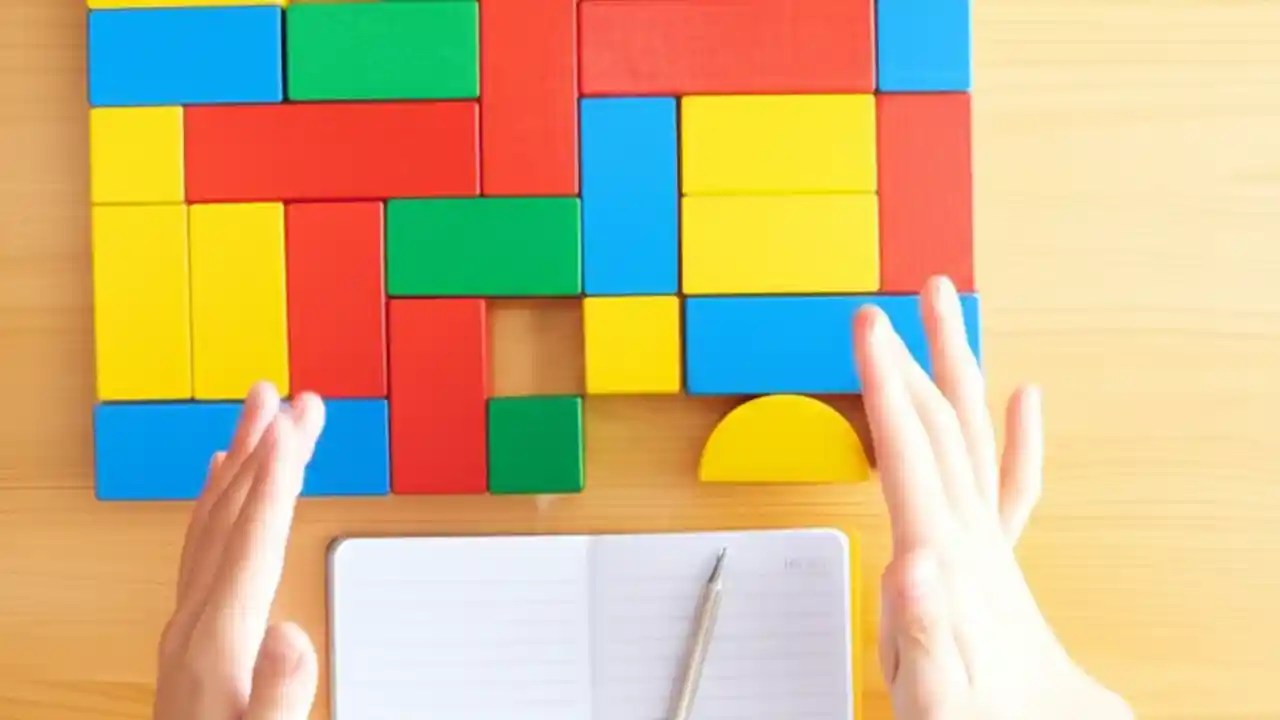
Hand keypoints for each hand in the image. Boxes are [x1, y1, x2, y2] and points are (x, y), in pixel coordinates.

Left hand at [154, 383, 325, 719]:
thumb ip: (277, 697)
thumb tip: (295, 632)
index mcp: (215, 638)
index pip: (250, 538)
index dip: (278, 474)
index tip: (298, 420)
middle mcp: (195, 619)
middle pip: (231, 514)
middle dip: (264, 449)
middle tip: (289, 396)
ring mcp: (191, 624)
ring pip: (214, 523)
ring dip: (241, 463)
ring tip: (258, 415)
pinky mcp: (197, 632)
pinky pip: (205, 547)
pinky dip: (219, 504)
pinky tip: (224, 484)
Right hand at [854, 277, 1131, 719]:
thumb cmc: (974, 718)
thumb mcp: (934, 693)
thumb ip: (922, 629)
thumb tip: (913, 561)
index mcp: (943, 556)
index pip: (908, 450)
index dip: (884, 382)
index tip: (868, 326)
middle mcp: (970, 533)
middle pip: (942, 422)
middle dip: (915, 354)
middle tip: (894, 299)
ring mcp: (987, 537)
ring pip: (972, 431)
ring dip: (960, 367)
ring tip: (949, 310)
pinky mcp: (995, 552)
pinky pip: (1012, 481)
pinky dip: (1018, 436)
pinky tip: (1024, 397)